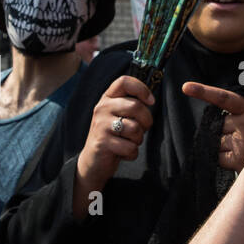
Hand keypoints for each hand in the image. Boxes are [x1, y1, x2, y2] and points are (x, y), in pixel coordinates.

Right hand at [75, 75, 154, 196]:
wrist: (93, 161)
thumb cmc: (112, 136)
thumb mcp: (118, 116)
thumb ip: (131, 106)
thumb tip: (151, 100)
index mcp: (107, 98)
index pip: (124, 82)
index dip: (141, 89)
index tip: (150, 101)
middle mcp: (102, 108)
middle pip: (135, 106)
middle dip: (146, 121)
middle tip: (141, 130)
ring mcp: (101, 125)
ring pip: (135, 128)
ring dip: (138, 140)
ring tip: (128, 142)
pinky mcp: (102, 142)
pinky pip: (130, 147)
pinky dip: (131, 154)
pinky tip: (121, 153)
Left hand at [182, 84, 243, 170]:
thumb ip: (234, 114)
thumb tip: (210, 120)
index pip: (223, 99)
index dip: (204, 92)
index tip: (186, 87)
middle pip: (217, 125)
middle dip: (222, 132)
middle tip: (240, 139)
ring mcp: (243, 141)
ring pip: (215, 141)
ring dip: (222, 147)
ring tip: (241, 150)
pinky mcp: (237, 159)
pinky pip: (217, 157)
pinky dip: (223, 159)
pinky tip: (237, 159)